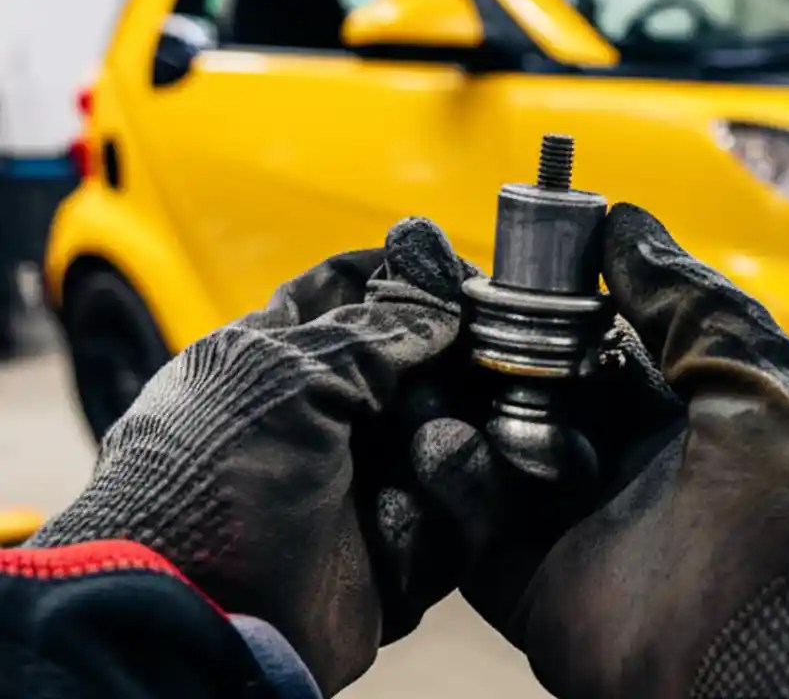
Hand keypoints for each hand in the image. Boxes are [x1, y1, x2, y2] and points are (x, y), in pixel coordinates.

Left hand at [31, 219, 483, 695]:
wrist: (201, 617)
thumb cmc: (211, 482)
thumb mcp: (284, 376)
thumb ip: (372, 330)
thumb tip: (439, 303)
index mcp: (276, 360)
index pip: (346, 290)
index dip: (401, 274)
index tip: (458, 273)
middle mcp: (322, 418)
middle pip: (419, 368)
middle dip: (453, 367)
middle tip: (484, 360)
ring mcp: (359, 484)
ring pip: (448, 441)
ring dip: (449, 449)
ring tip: (430, 457)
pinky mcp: (394, 551)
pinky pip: (455, 521)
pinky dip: (445, 517)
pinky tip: (410, 516)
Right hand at [416, 204, 788, 697]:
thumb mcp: (760, 369)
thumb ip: (684, 297)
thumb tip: (624, 223)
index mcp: (689, 408)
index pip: (598, 337)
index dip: (551, 295)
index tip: (500, 254)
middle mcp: (629, 462)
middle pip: (535, 389)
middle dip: (490, 346)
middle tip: (441, 301)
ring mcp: (579, 524)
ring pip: (492, 451)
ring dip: (461, 409)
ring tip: (432, 366)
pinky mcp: (533, 587)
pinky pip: (469, 529)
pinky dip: (449, 486)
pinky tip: (443, 442)